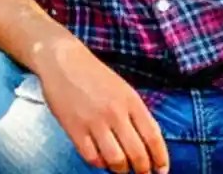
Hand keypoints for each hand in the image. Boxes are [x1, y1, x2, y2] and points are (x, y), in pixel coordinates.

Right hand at [37, 42, 168, 173]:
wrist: (61, 60)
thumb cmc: (93, 75)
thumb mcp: (123, 89)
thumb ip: (136, 114)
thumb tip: (148, 145)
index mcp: (131, 101)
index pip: (154, 138)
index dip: (160, 159)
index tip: (161, 170)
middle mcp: (115, 112)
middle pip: (137, 154)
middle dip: (142, 170)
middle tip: (141, 173)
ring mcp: (93, 121)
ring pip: (116, 160)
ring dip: (121, 169)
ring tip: (120, 168)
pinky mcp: (73, 127)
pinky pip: (91, 157)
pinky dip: (99, 164)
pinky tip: (100, 159)